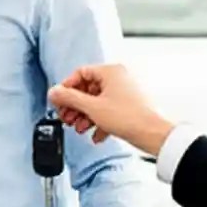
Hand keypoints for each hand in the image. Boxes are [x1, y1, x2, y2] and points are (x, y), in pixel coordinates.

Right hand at [48, 64, 172, 154]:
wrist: (153, 134)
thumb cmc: (129, 117)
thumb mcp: (92, 108)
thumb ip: (69, 98)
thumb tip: (53, 92)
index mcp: (111, 71)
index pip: (80, 73)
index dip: (67, 88)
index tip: (60, 100)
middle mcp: (119, 78)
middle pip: (88, 89)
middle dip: (76, 106)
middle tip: (67, 117)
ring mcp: (125, 93)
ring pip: (97, 101)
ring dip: (85, 116)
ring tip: (80, 128)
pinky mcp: (129, 107)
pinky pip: (108, 111)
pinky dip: (99, 122)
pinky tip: (96, 135)